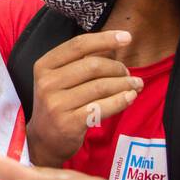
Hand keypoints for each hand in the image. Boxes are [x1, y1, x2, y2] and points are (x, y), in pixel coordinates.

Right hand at [26, 30, 141, 166]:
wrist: (43, 141)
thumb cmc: (58, 104)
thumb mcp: (58, 79)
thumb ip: (80, 62)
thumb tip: (114, 46)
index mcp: (44, 66)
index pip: (78, 45)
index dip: (105, 39)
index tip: (127, 38)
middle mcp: (47, 83)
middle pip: (92, 65)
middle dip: (117, 68)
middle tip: (129, 75)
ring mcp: (56, 105)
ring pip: (100, 87)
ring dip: (124, 84)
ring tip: (135, 85)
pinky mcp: (68, 124)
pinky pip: (102, 107)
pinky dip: (120, 101)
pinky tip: (130, 97)